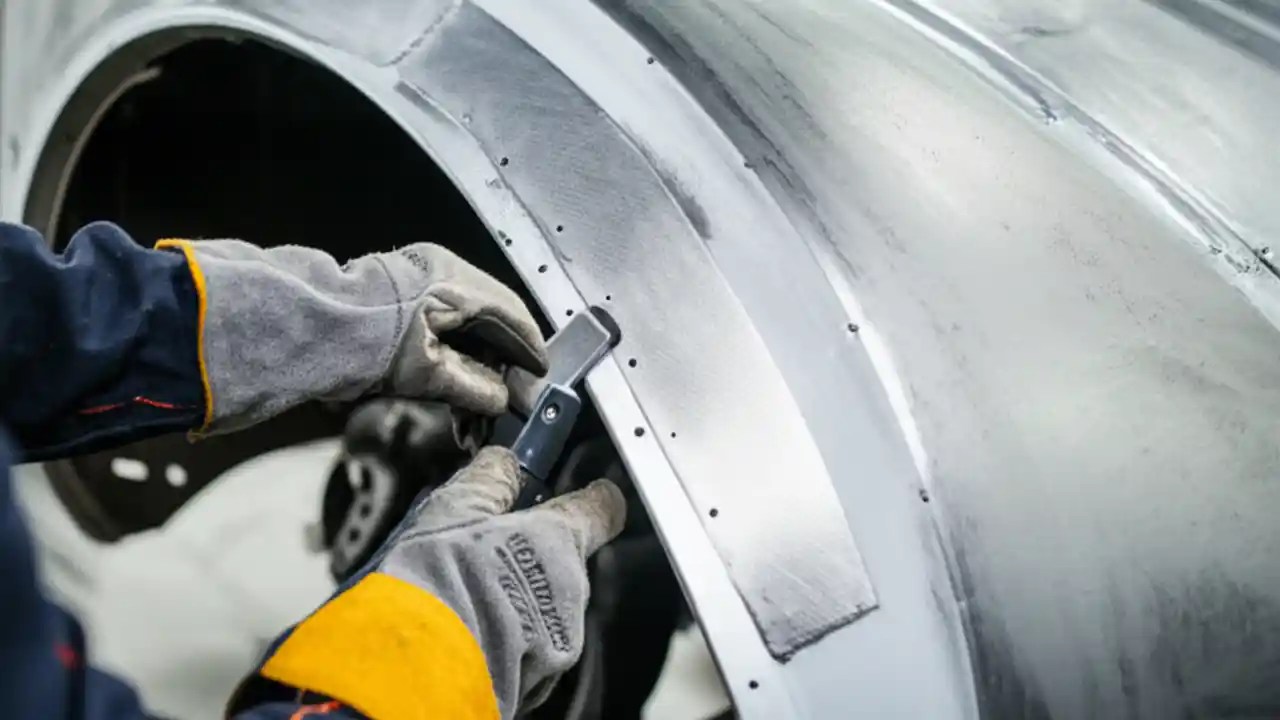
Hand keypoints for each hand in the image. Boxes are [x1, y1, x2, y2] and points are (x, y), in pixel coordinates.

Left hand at [161, 240, 547, 432]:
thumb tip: (502, 398)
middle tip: (509, 405)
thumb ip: (473, 387)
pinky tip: (453, 394)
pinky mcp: (402, 298)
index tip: (541, 381)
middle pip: (491, 323)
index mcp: (454, 281)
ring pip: (467, 328)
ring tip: (475, 415)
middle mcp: (442, 272)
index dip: (530, 352)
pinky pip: (444, 326)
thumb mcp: (426, 374)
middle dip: (502, 368)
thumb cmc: (358, 344)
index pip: (512, 316)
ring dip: (476, 370)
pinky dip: (454, 360)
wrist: (301, 331)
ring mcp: (420, 281)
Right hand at [381, 447, 625, 715]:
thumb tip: (502, 462)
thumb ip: (488, 482)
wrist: (418, 667)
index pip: (600, 510)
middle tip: (484, 557)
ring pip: (547, 611)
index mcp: (557, 540)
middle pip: (564, 565)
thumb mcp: (453, 510)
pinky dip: (507, 644)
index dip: (591, 499)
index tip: (587, 493)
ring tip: (465, 603)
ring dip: (517, 604)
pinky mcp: (538, 682)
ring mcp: (559, 643)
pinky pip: (531, 654)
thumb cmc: (435, 584)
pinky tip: (470, 636)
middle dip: (532, 559)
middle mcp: (571, 593)